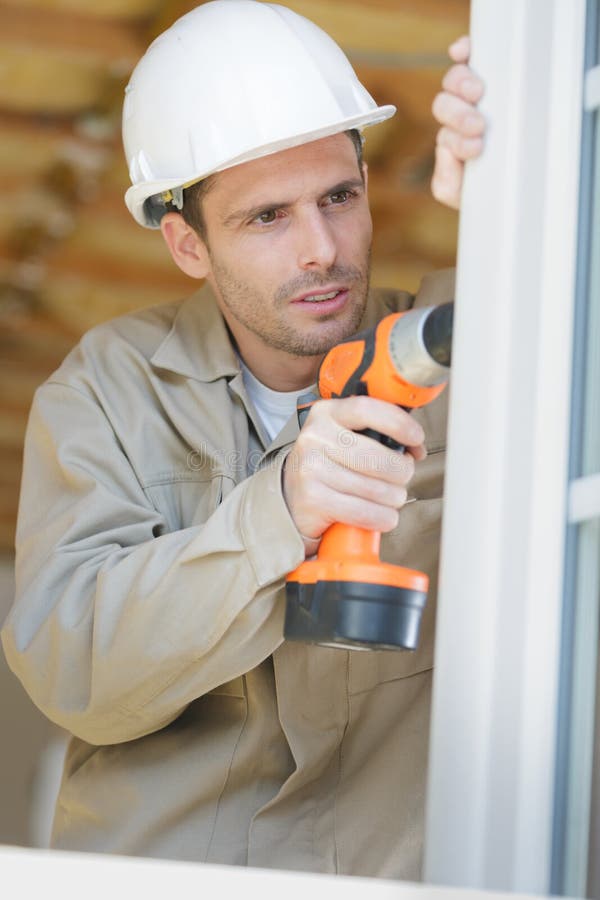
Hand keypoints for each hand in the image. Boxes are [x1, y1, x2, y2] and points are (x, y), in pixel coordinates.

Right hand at [282, 396, 425, 555]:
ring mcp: (312, 469)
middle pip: (380, 457)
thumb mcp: (344, 437)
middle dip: (402, 472)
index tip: (415, 438)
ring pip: (378, 489)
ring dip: (393, 499)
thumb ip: (377, 432)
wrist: (291, 498)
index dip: (399, 424)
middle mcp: (315, 438)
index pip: (367, 410)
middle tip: (401, 477)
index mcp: (326, 414)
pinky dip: (382, 518)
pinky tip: (380, 515)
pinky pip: (366, 512)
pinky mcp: (314, 499)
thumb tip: (415, 448)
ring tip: (387, 498)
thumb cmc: (328, 466)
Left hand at [431, 36, 485, 208]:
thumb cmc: (491, 184)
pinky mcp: (488, 73)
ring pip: (454, 80)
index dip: (456, 139)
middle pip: (444, 105)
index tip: (476, 148)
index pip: (446, 134)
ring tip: (478, 92)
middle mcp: (457, 117)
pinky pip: (466, 57)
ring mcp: (471, 95)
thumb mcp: (462, 193)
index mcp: (452, 142)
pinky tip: (462, 51)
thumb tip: (446, 154)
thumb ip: (447, 180)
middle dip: (459, 115)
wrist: (512, 181)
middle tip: (478, 125)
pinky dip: (462, 50)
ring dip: (462, 84)